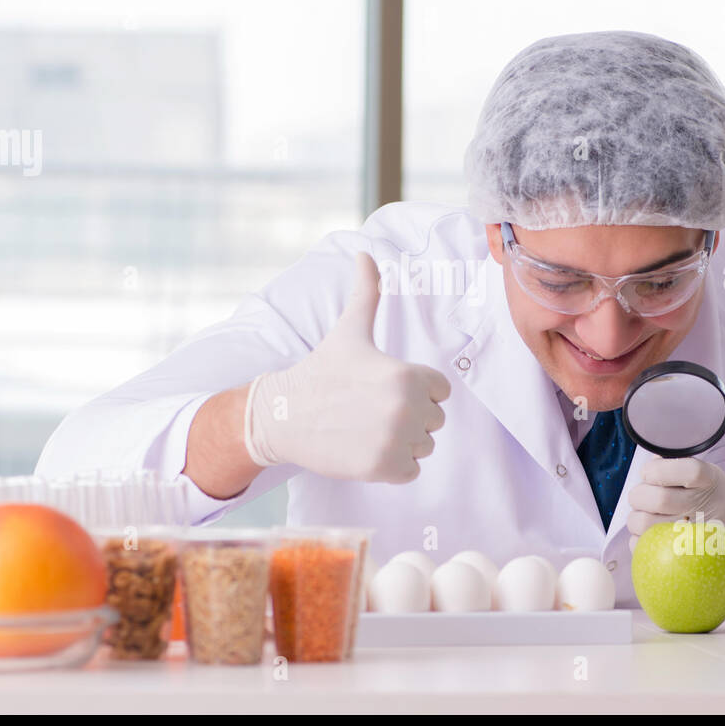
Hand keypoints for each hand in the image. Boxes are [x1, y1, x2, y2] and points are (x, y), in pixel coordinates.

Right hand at [243, 251, 451, 482]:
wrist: (284, 415)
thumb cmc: (321, 371)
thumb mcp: (349, 330)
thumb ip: (367, 292)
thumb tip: (365, 253)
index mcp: (407, 375)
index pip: (440, 391)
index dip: (416, 390)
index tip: (383, 387)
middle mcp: (406, 408)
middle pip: (434, 421)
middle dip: (409, 417)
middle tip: (371, 409)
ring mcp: (395, 440)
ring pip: (424, 447)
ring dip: (402, 442)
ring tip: (367, 428)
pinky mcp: (383, 468)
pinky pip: (410, 471)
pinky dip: (393, 466)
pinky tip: (366, 449)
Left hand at [626, 457, 724, 590]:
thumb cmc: (707, 496)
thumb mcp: (703, 472)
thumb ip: (675, 464)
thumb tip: (649, 465)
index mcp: (710, 481)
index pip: (688, 470)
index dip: (658, 469)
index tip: (649, 473)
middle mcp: (706, 508)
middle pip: (660, 499)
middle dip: (639, 495)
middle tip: (641, 496)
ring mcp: (695, 536)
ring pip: (645, 524)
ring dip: (635, 517)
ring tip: (644, 514)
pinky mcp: (680, 556)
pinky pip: (643, 547)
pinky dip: (639, 539)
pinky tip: (650, 533)